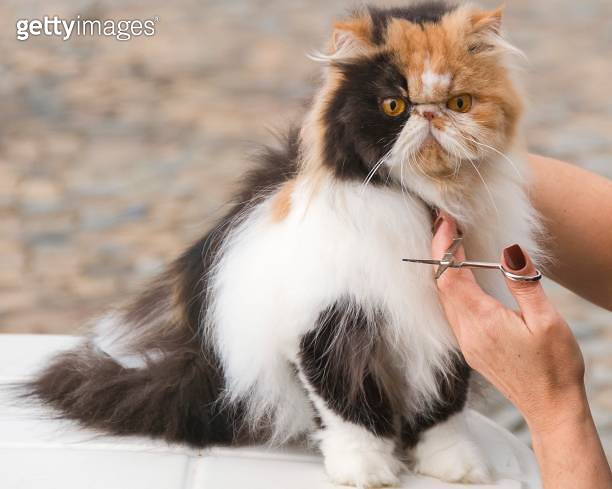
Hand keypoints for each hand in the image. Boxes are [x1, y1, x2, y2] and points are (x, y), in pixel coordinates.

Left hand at [432, 214, 585, 432]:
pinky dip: (451, 288)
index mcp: (483, 322)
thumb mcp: (547, 321)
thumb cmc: (555, 366)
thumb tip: (509, 251)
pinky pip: (451, 312)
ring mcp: (465, 342)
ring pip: (443, 299)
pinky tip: (461, 277)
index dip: (443, 246)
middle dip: (439, 252)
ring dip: (443, 270)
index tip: (445, 221)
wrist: (551, 408)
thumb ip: (524, 284)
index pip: (449, 276)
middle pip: (440, 286)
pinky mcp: (470, 349)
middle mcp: (466, 332)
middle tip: (445, 224)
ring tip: (450, 243)